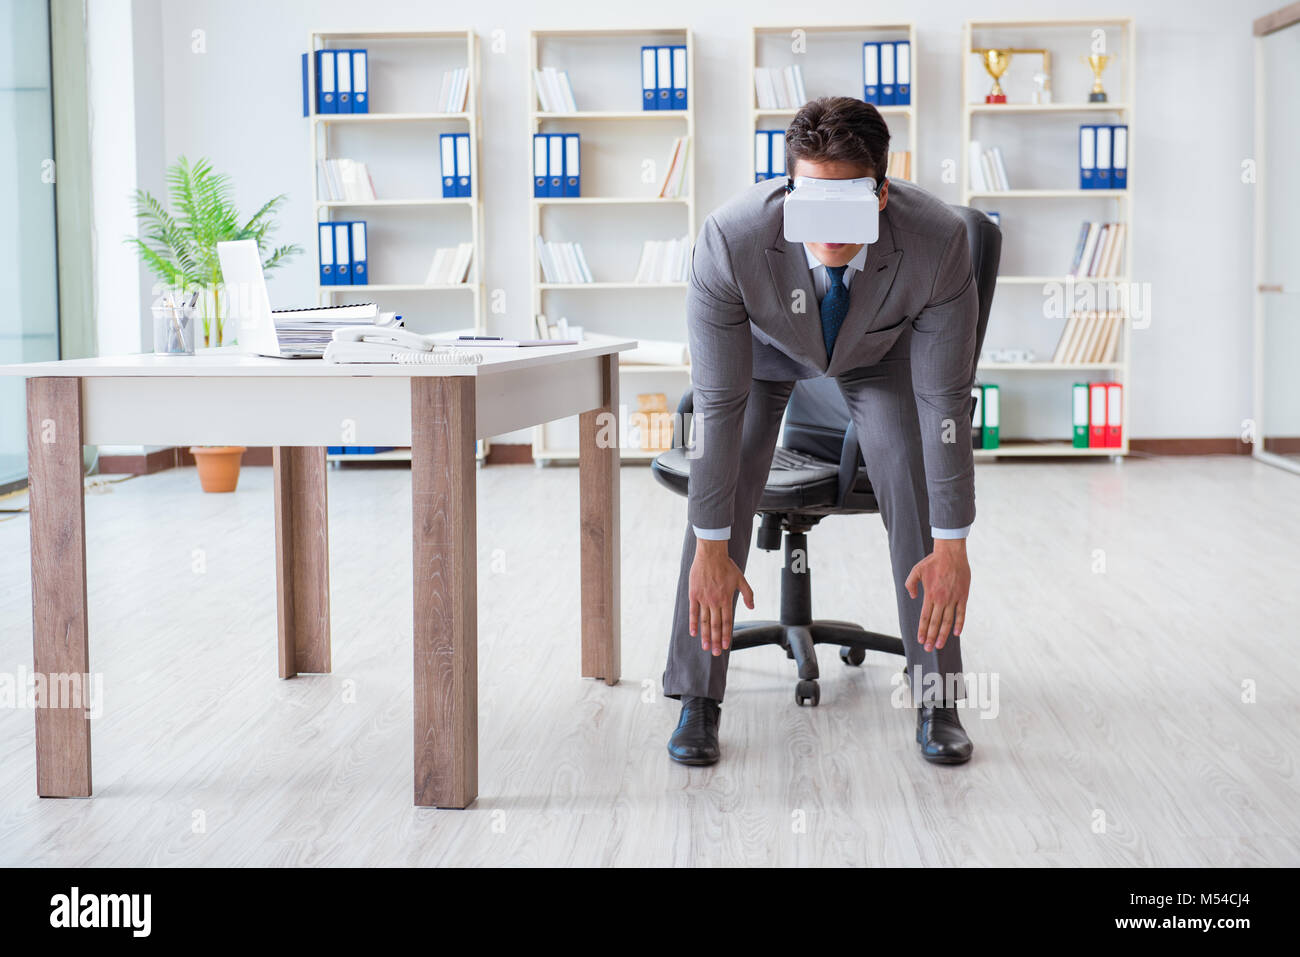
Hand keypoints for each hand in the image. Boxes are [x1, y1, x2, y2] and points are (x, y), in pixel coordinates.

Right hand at [689, 539, 754, 656]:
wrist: (710, 554)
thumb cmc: (726, 566)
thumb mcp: (741, 579)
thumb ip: (748, 594)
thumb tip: (752, 607)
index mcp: (727, 599)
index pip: (728, 622)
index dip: (727, 635)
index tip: (726, 646)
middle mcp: (715, 601)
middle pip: (716, 625)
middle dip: (716, 641)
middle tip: (716, 653)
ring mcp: (703, 599)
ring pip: (705, 621)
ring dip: (705, 636)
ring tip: (706, 648)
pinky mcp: (694, 595)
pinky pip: (693, 612)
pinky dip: (693, 623)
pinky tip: (693, 633)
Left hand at [904, 539, 970, 652]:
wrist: (951, 553)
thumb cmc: (932, 561)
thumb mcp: (916, 571)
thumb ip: (910, 584)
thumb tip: (913, 597)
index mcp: (929, 595)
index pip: (924, 618)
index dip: (922, 630)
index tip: (920, 640)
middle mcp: (941, 599)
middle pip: (935, 623)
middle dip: (931, 637)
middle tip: (928, 649)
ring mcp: (953, 599)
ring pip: (947, 621)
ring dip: (943, 634)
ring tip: (939, 645)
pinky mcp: (963, 596)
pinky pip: (961, 613)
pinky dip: (959, 624)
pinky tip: (956, 633)